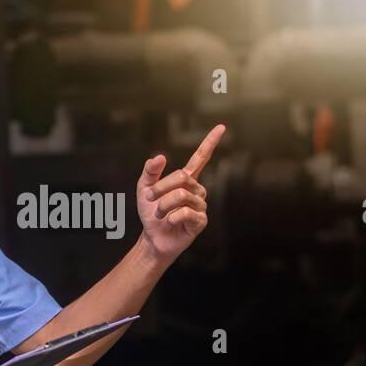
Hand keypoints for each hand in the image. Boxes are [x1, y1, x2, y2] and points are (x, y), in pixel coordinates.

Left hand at [137, 124, 224, 264]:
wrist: (152, 238)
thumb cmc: (151, 214)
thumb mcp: (143, 189)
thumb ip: (150, 172)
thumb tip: (160, 156)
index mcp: (186, 180)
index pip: (200, 158)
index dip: (210, 142)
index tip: (221, 127)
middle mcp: (197, 190)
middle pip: (181, 177)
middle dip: (160, 188)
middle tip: (149, 199)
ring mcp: (201, 205)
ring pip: (181, 196)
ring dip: (163, 205)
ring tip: (160, 214)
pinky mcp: (200, 221)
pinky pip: (185, 213)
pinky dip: (171, 218)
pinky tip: (170, 222)